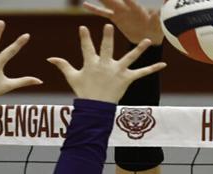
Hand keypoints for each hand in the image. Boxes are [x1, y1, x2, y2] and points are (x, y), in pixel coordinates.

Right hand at [47, 25, 167, 103]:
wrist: (95, 109)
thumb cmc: (84, 92)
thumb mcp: (73, 77)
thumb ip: (63, 65)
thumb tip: (49, 58)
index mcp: (91, 63)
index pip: (87, 47)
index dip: (84, 38)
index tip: (83, 27)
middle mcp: (105, 65)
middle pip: (107, 48)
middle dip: (107, 37)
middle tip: (109, 26)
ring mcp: (117, 72)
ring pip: (129, 57)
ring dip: (139, 49)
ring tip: (147, 41)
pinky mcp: (127, 79)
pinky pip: (142, 73)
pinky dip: (153, 69)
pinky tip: (164, 64)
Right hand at [83, 0, 165, 46]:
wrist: (150, 36)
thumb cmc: (157, 29)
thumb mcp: (159, 25)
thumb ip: (157, 18)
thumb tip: (161, 10)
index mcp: (136, 9)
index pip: (129, 0)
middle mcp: (126, 7)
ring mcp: (120, 11)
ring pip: (107, 2)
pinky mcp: (116, 17)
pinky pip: (103, 13)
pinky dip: (94, 9)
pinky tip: (85, 5)